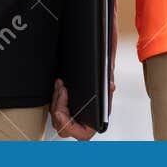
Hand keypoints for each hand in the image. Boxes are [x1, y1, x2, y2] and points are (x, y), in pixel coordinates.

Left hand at [49, 14, 117, 140]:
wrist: (101, 33)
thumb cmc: (105, 49)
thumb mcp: (107, 63)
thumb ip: (109, 78)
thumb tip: (109, 87)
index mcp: (100, 109)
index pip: (84, 134)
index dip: (70, 127)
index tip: (61, 112)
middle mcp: (88, 110)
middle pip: (65, 127)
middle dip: (59, 109)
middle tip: (61, 91)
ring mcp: (78, 104)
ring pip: (59, 117)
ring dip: (57, 101)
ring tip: (61, 85)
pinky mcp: (70, 96)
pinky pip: (58, 105)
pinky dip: (57, 96)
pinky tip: (60, 85)